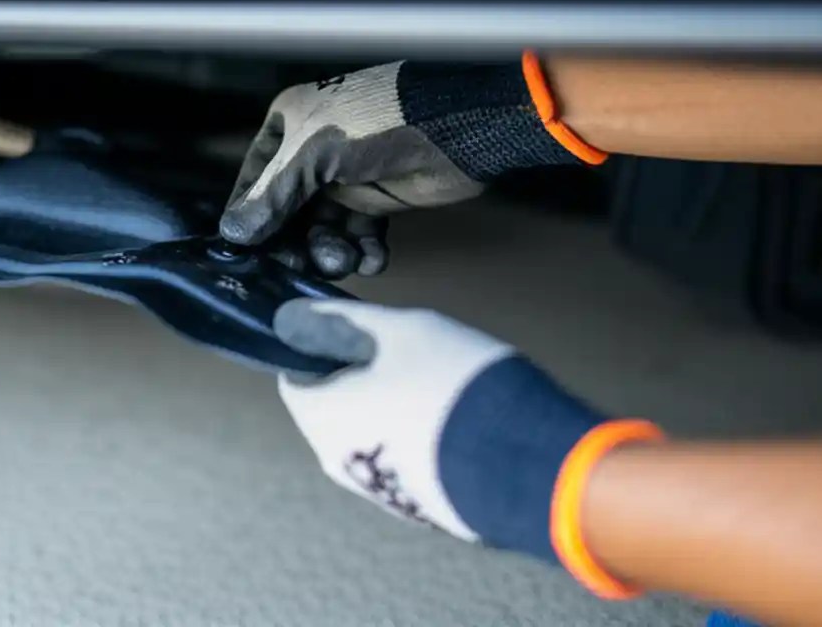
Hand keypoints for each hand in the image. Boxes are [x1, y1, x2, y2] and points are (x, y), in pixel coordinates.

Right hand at [220, 58, 590, 277]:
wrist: (455, 127)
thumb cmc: (377, 123)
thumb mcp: (312, 155)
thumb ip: (271, 196)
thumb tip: (233, 234)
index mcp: (290, 125)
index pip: (255, 180)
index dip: (251, 217)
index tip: (248, 253)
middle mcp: (313, 151)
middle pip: (287, 213)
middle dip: (297, 243)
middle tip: (304, 267)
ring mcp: (346, 177)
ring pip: (322, 229)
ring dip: (330, 251)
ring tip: (345, 261)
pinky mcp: (378, 199)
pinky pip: (357, 235)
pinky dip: (362, 251)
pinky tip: (372, 259)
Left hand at [273, 298, 606, 562]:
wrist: (527, 467)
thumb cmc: (454, 385)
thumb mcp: (401, 330)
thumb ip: (341, 318)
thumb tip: (294, 313)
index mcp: (320, 417)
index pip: (294, 373)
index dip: (318, 344)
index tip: (355, 329)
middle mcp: (337, 462)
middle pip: (333, 405)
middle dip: (361, 374)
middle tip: (409, 353)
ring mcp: (377, 490)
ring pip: (368, 433)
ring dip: (391, 405)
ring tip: (440, 384)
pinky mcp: (416, 508)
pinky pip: (401, 462)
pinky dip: (416, 438)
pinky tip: (456, 420)